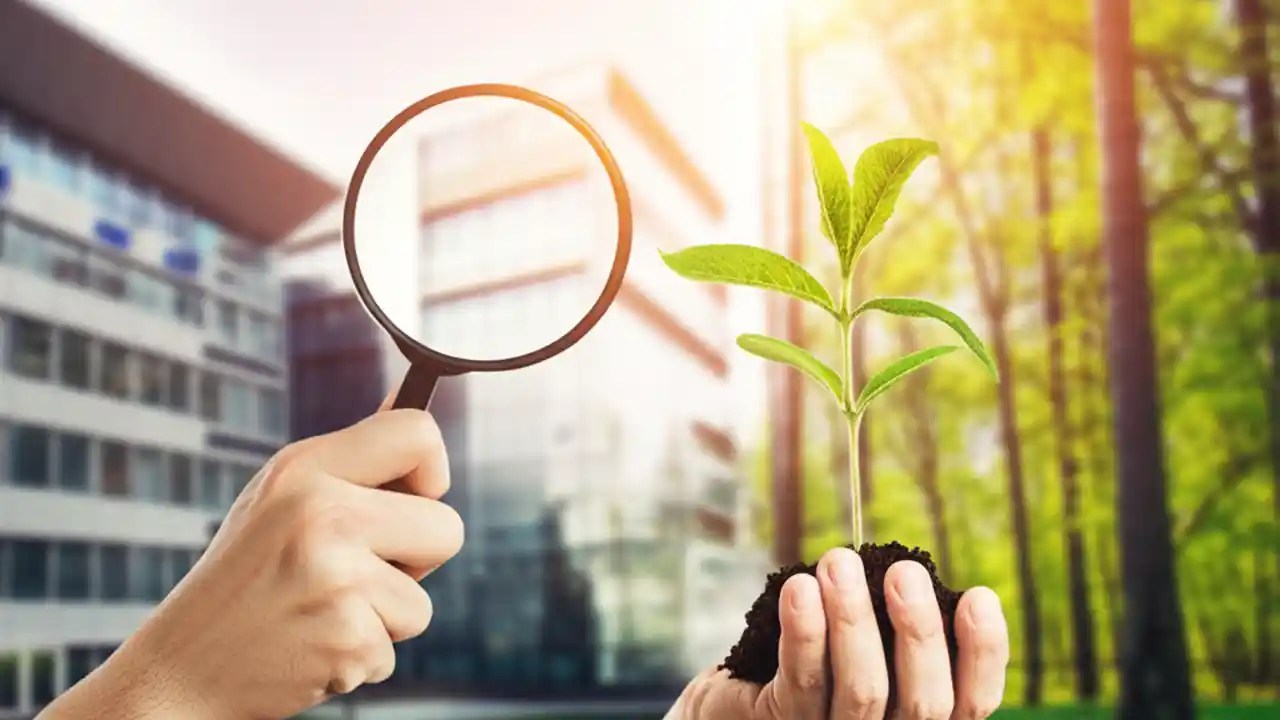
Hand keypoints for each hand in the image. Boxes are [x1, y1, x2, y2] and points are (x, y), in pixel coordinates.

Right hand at [40, 403, 462, 719]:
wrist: (182, 667)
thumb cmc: (247, 574)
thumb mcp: (284, 495)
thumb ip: (356, 456)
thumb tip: (412, 395)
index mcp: (305, 469)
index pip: (418, 433)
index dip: (432, 470)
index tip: (416, 496)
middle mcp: (323, 514)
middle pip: (448, 528)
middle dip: (418, 560)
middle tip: (356, 571)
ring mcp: (336, 578)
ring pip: (422, 604)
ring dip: (383, 618)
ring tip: (320, 611)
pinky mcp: (347, 639)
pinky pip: (394, 648)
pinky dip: (359, 657)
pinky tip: (310, 646)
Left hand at [666, 548, 1007, 719]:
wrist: (731, 704)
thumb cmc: (811, 665)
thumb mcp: (864, 646)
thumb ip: (894, 627)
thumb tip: (913, 571)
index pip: (970, 703)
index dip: (984, 655)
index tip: (979, 596)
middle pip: (924, 704)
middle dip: (919, 631)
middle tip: (905, 570)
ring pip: (862, 690)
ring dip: (854, 618)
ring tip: (839, 561)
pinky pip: (801, 681)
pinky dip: (804, 631)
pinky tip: (799, 588)